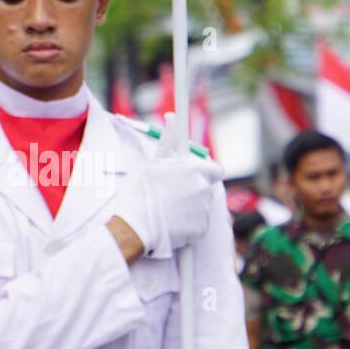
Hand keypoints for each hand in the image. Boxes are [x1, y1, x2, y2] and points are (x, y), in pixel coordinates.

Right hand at [110, 113, 223, 259]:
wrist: (134, 227)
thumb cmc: (140, 192)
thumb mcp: (152, 162)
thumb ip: (168, 141)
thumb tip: (172, 118)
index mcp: (196, 172)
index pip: (215, 170)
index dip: (205, 172)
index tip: (192, 175)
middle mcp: (204, 191)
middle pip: (205, 189)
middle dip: (192, 190)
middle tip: (171, 194)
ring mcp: (204, 212)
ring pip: (201, 207)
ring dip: (189, 207)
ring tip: (166, 209)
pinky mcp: (200, 230)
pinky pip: (197, 225)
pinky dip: (187, 225)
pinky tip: (169, 223)